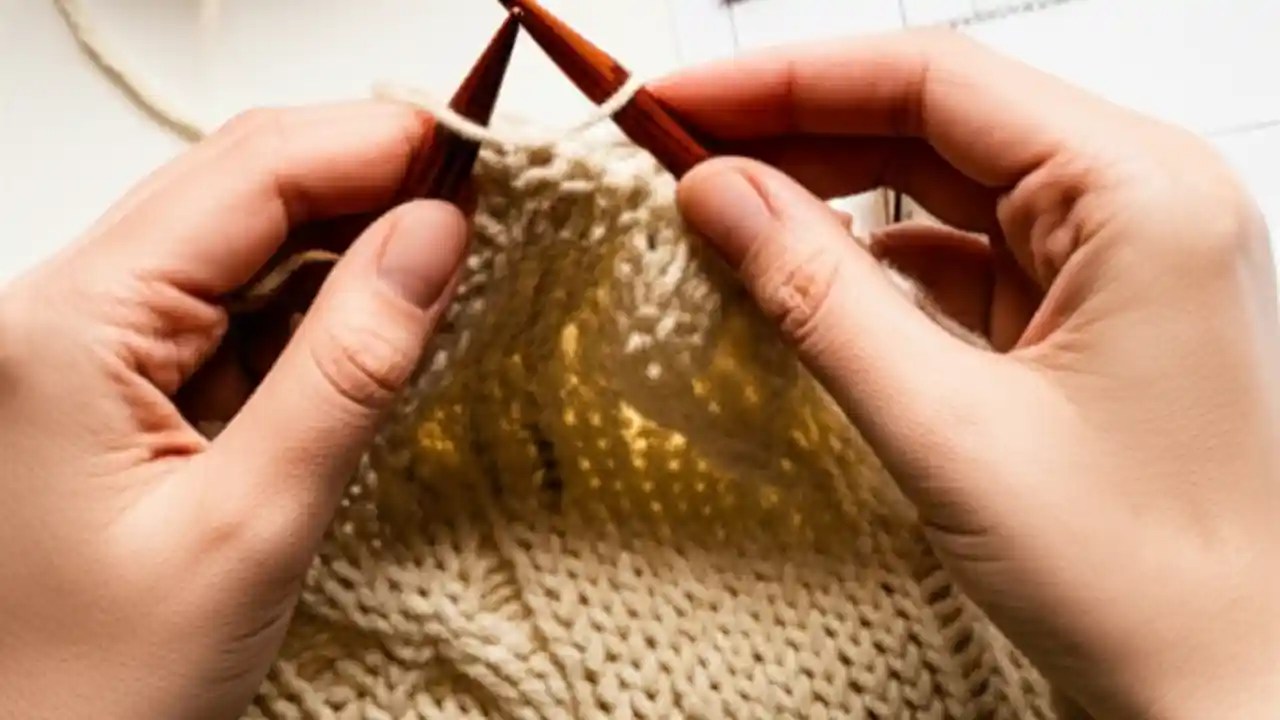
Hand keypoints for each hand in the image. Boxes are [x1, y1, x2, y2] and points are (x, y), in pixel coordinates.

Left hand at [0, 102, 468, 718]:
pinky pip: (233, 313)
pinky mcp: (124, 390)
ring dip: (348, 238)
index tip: (479, 144)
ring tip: (451, 249)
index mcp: (66, 328)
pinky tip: (383, 313)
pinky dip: (316, 306)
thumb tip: (435, 236)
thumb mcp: (252, 526)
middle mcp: (62, 315)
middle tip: (483, 192)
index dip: (374, 142)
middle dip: (367, 177)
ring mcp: (89, 349)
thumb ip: (349, 366)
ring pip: (242, 246)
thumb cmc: (98, 688)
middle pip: (238, 189)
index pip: (246, 176)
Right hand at [656, 29, 1279, 719]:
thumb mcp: (946, 429)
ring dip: (828, 196)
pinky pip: (958, 256)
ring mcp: (1114, 260)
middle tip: (678, 157)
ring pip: (940, 187)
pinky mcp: (1082, 315)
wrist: (1230, 687)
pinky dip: (871, 263)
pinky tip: (802, 277)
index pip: (934, 82)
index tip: (678, 101)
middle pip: (934, 122)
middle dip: (797, 133)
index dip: (786, 80)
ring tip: (722, 214)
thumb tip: (717, 197)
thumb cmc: (1143, 578)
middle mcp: (1138, 204)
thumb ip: (819, 297)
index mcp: (1139, 196)